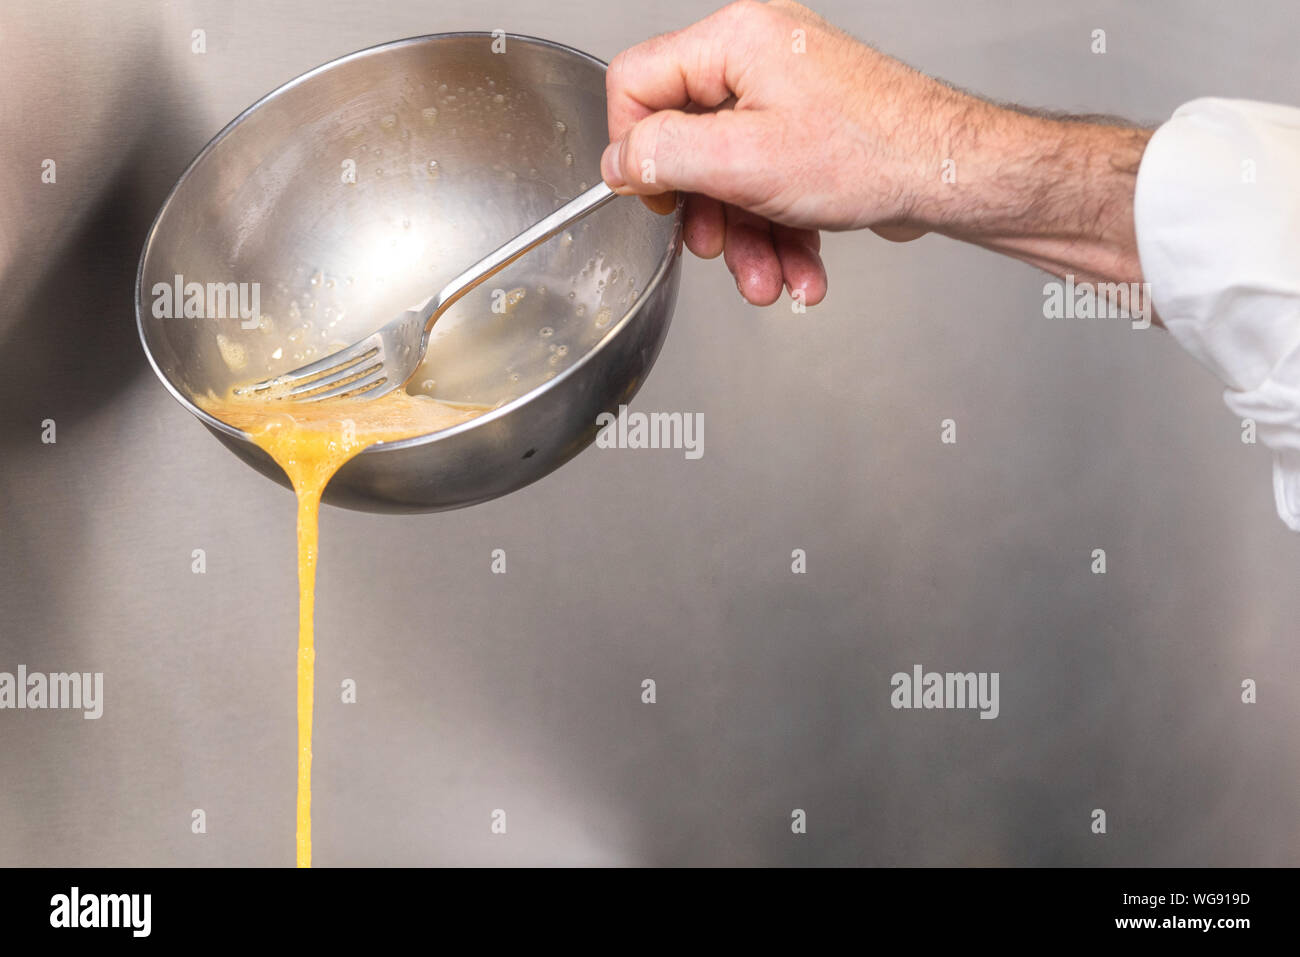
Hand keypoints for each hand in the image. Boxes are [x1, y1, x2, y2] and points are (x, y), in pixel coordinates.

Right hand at [603, 1, 1151, 305]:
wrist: (952, 176)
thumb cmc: (873, 152)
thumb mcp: (742, 161)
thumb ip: (663, 156)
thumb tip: (618, 161)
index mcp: (735, 42)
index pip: (638, 82)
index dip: (633, 147)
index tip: (648, 196)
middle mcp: (758, 62)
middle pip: (688, 142)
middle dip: (705, 213)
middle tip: (713, 246)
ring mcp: (787, 100)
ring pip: (732, 179)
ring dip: (747, 241)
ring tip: (768, 280)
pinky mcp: (811, 138)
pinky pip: (770, 189)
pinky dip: (780, 235)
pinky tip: (799, 269)